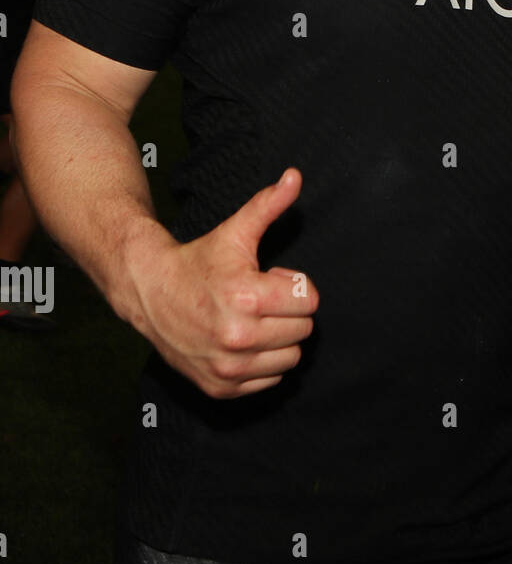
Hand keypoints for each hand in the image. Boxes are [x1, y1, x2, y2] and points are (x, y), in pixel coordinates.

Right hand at [123, 168, 318, 398]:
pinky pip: (272, 379)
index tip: (269, 279)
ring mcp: (228, 367)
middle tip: (259, 300)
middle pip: (304, 329)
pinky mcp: (221, 387)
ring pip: (292, 357)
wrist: (148, 292)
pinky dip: (263, 362)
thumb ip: (268, 205)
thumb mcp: (235, 232)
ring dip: (279, 339)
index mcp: (246, 297)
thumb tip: (295, 176)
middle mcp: (238, 337)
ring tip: (251, 320)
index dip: (294, 285)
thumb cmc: (198, 261)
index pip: (310, 300)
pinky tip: (242, 342)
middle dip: (288, 311)